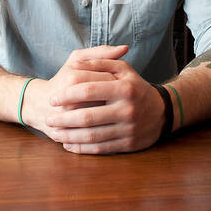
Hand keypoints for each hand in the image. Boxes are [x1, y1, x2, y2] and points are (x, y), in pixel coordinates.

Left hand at [26, 45, 166, 154]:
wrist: (161, 112)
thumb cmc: (135, 87)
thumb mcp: (123, 69)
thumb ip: (100, 62)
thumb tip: (75, 65)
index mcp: (125, 88)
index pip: (89, 90)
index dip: (67, 95)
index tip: (53, 98)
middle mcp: (128, 109)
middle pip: (87, 117)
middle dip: (63, 119)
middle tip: (49, 119)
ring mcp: (128, 129)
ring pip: (92, 136)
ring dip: (69, 136)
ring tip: (54, 133)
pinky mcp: (128, 145)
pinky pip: (100, 149)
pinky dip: (81, 148)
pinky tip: (68, 144)